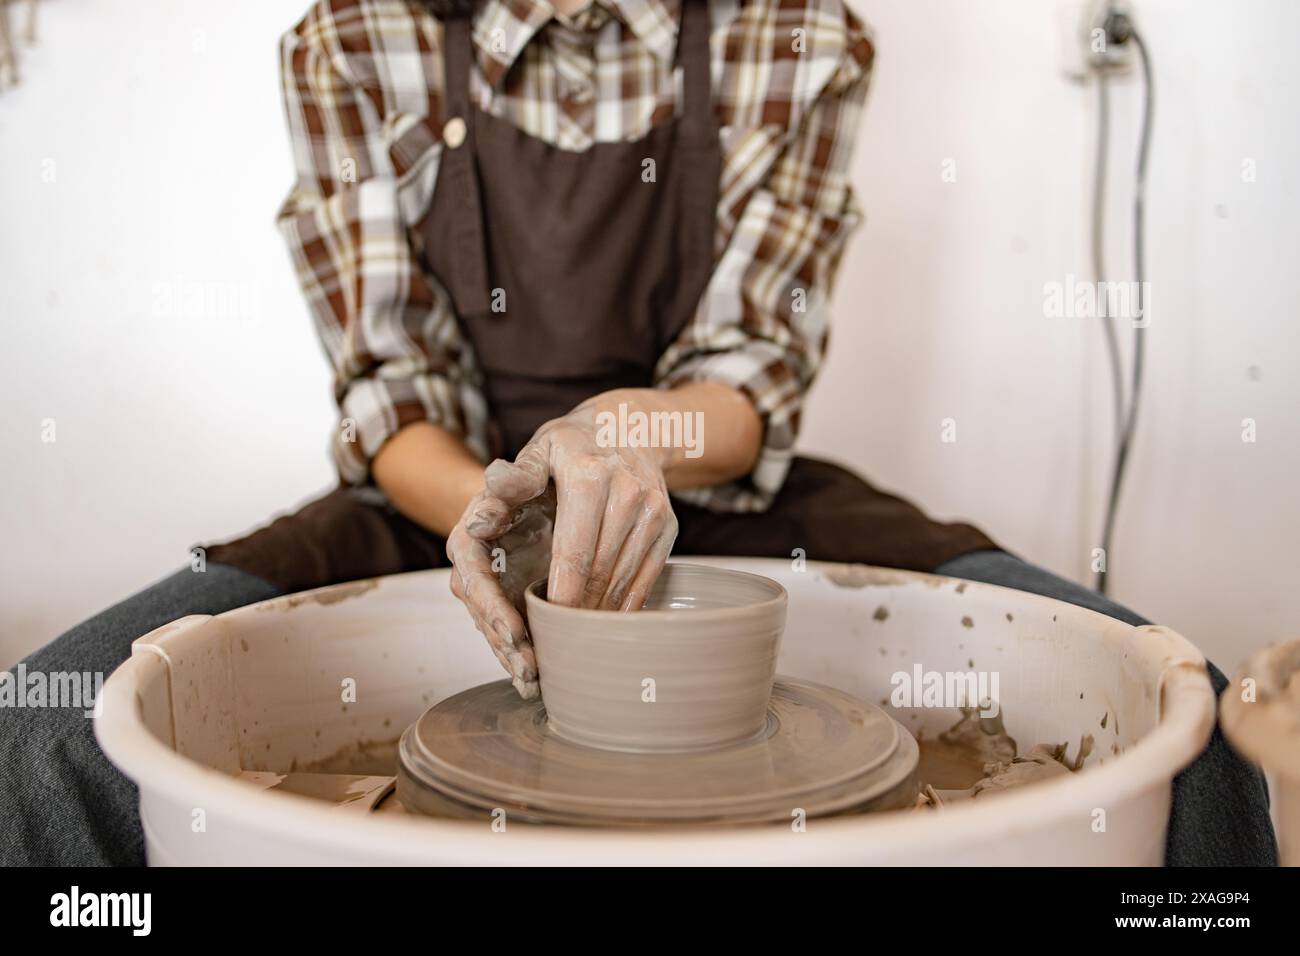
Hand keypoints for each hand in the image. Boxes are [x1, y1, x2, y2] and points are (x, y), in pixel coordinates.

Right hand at [445, 485, 552, 699]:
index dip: (492, 607)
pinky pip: (513, 637)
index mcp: (469, 539)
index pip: (473, 578)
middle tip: (530, 667)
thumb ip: (515, 477)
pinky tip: (539, 684)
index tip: (515, 629)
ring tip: (536, 683)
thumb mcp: (530, 471)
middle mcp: (474, 571)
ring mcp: (492, 593)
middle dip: (504, 644)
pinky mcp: (510, 606)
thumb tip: (495, 475)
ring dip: (514, 659)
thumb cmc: (538, 479)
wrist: (546, 491)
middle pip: (483, 615)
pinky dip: (524, 659)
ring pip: (497, 633)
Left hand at [446, 395, 678, 696]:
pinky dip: (625, 603)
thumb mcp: (538, 450)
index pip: (575, 555)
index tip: (543, 623)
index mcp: (590, 477)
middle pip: (600, 573)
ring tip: (575, 635)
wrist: (629, 426)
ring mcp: (653, 511)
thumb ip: (512, 481)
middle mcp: (628, 494)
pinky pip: (647, 576)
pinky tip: (603, 618)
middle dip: (577, 611)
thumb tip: (483, 509)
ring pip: (624, 579)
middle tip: (554, 639)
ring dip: (599, 612)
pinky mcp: (668, 525)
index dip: (560, 596)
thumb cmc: (571, 444)